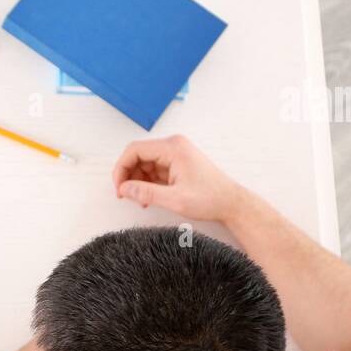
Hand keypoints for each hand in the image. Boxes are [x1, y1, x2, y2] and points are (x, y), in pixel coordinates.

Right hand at [111, 135, 246, 222]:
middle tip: (127, 196)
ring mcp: (175, 154)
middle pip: (138, 156)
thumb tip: (124, 189)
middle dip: (129, 176)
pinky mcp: (176, 164)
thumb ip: (146, 193)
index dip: (121, 168)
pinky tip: (149, 197)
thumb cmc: (210, 199)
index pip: (134, 150)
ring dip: (138, 181)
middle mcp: (173, 146)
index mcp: (173, 148)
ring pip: (144, 164)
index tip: (119, 188)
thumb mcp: (175, 199)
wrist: (231, 203)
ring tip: (142, 200)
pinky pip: (153, 169)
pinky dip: (147, 183)